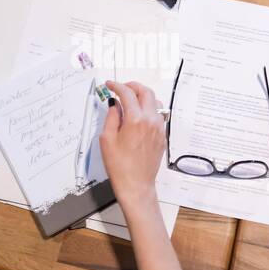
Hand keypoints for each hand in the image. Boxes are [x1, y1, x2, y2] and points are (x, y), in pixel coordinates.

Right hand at [99, 80, 165, 208]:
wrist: (136, 185)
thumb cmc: (119, 166)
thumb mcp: (106, 139)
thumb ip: (111, 116)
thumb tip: (115, 104)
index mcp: (135, 120)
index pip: (127, 93)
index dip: (117, 86)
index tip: (110, 85)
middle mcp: (151, 121)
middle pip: (146, 92)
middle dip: (133, 86)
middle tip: (122, 88)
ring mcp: (159, 128)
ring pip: (155, 102)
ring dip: (143, 97)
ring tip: (131, 101)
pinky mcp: (162, 136)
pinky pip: (158, 115)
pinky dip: (149, 109)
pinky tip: (139, 116)